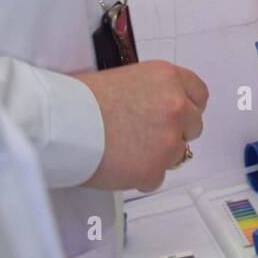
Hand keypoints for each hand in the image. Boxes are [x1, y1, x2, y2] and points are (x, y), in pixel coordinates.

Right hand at [74, 60, 208, 191]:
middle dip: (174, 132)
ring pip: (176, 154)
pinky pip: (156, 178)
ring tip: (126, 151)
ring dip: (158, 156)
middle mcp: (177, 106)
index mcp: (169, 78)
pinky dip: (141, 176)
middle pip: (193, 126)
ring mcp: (168, 140)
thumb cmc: (80, 97)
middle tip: (146, 136)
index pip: (199, 95)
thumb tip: (156, 107)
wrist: (58, 122)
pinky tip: (118, 166)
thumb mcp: (126, 79)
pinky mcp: (154, 170)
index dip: (187, 107)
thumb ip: (152, 93)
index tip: (176, 116)